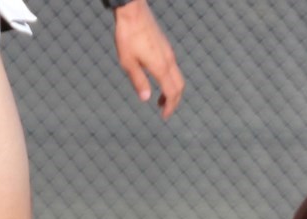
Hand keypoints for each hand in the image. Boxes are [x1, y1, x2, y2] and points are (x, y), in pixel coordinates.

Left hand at [113, 1, 183, 118]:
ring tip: (160, 99)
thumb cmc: (127, 37)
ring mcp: (168, 52)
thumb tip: (146, 99)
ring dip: (172, 90)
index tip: (164, 117)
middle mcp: (169, 60)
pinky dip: (170, 80)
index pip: (171, 92)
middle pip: (179, 86)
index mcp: (160, 66)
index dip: (170, 107)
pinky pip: (173, 68)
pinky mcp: (165, 47)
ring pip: (178, 76)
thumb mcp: (128, 63)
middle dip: (174, 101)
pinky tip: (158, 80)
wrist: (133, 12)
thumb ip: (139, 81)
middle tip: (164, 111)